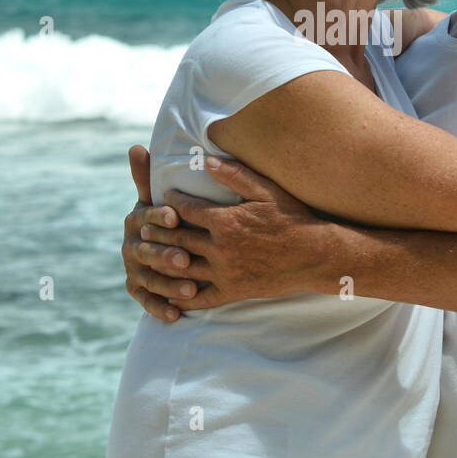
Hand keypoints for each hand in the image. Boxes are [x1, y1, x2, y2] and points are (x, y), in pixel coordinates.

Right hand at [122, 145, 196, 323]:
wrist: (162, 245)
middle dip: (165, 255)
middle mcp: (130, 244)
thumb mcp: (159, 197)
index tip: (175, 216)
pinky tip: (175, 316)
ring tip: (190, 290)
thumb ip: (148, 176)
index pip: (146, 217)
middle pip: (146, 251)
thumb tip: (135, 146)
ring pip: (149, 278)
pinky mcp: (137, 289)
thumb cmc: (168, 216)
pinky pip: (147, 301)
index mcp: (136, 219)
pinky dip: (159, 309)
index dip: (158, 216)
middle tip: (186, 259)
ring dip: (168, 285)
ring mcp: (133, 268)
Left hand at [135, 157, 328, 313]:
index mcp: (225, 220)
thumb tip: (206, 160)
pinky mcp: (232, 291)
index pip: (185, 209)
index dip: (170, 202)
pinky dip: (181, 296)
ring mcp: (224, 271)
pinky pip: (199, 297)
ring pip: (181, 267)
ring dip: (161, 261)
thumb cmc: (292, 218)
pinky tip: (169, 293)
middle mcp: (220, 247)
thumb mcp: (266, 190)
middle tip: (142, 227)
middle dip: (157, 231)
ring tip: (148, 256)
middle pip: (177, 238)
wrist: (314, 256)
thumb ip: (235, 174)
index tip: (161, 198)